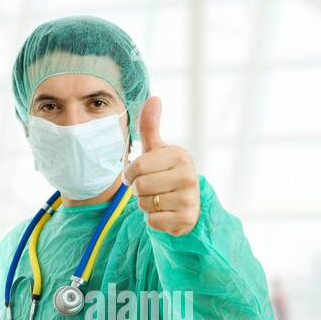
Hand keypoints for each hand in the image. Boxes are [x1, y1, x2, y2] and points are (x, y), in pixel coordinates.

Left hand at [123, 96, 200, 235]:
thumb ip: (151, 127)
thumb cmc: (167, 174)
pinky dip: (153, 220)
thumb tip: (154, 98)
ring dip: (146, 205)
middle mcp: (188, 175)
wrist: (189, 206)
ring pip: (145, 205)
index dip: (130, 174)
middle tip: (151, 189)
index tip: (137, 176)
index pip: (138, 167)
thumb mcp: (158, 151)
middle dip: (139, 191)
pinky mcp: (186, 220)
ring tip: (159, 200)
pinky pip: (153, 221)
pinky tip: (165, 213)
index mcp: (180, 155)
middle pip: (140, 187)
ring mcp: (189, 199)